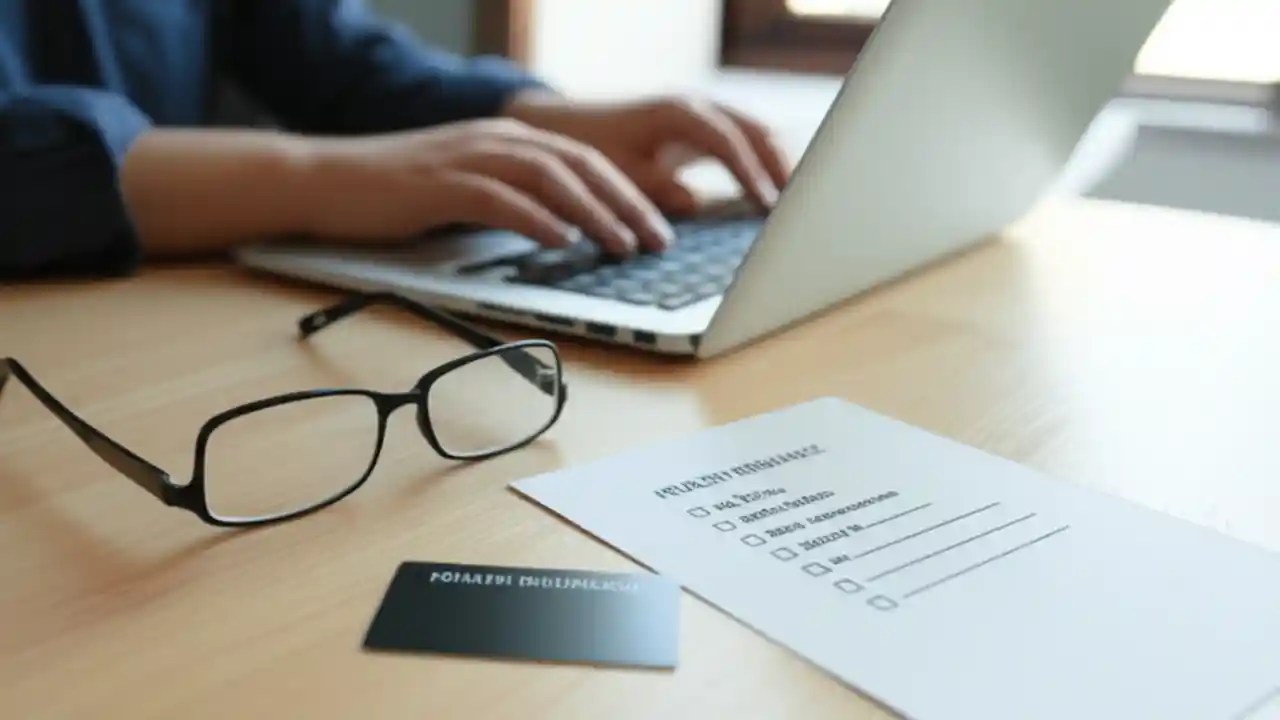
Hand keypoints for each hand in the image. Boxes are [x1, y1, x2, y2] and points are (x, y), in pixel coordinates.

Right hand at [302, 119, 675, 254]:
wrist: (326, 180)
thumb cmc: (399, 194)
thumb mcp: (469, 188)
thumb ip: (516, 199)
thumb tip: (566, 230)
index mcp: (508, 138)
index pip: (585, 159)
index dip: (629, 190)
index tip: (662, 224)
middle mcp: (495, 139)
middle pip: (580, 164)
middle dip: (627, 202)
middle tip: (661, 239)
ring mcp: (468, 158)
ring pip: (549, 177)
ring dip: (593, 212)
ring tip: (623, 244)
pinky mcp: (440, 185)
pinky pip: (499, 198)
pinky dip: (536, 219)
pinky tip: (561, 241)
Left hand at [503, 92, 791, 218]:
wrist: (572, 128)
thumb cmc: (594, 150)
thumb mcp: (620, 172)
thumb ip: (657, 187)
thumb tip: (696, 204)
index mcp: (677, 113)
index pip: (728, 141)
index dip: (751, 173)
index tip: (768, 205)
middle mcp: (698, 107)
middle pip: (755, 130)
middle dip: (782, 166)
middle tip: (803, 207)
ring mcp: (705, 115)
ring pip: (757, 134)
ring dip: (779, 165)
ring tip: (799, 206)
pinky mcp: (706, 130)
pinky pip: (747, 142)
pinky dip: (765, 164)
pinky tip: (776, 197)